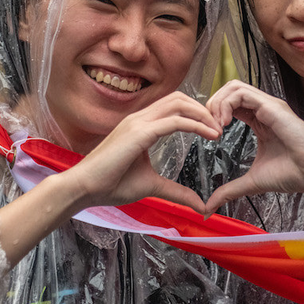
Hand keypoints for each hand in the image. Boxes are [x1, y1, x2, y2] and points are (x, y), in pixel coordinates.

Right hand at [61, 92, 221, 213]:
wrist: (84, 188)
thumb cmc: (110, 185)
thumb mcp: (152, 186)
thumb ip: (177, 192)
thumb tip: (200, 205)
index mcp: (140, 125)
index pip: (173, 106)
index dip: (196, 113)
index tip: (213, 129)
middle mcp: (139, 118)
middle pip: (178, 98)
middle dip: (203, 109)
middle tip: (220, 127)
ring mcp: (138, 122)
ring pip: (178, 104)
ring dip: (202, 114)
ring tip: (218, 130)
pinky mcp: (138, 133)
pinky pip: (174, 121)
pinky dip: (196, 125)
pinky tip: (210, 135)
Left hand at [203, 81, 303, 214]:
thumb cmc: (293, 174)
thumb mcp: (252, 182)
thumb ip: (230, 190)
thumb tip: (210, 207)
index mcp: (260, 121)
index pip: (231, 104)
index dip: (215, 114)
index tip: (209, 135)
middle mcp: (264, 109)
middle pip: (230, 90)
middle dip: (213, 105)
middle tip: (209, 128)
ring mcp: (269, 106)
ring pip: (234, 87)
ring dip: (218, 103)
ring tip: (216, 126)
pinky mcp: (272, 107)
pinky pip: (242, 93)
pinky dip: (226, 104)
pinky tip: (224, 123)